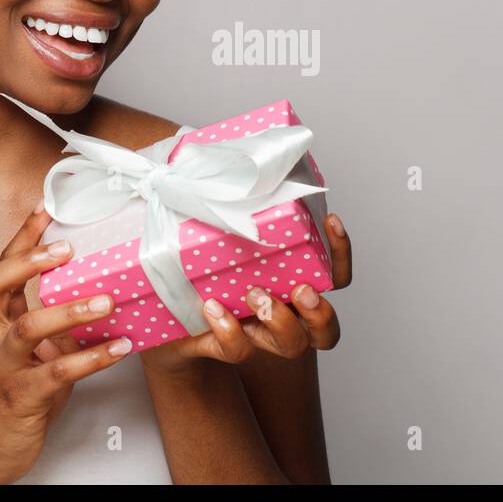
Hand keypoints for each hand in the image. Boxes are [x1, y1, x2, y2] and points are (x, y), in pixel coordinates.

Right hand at [0, 203, 134, 483]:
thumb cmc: (19, 393)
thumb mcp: (38, 351)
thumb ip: (59, 323)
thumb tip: (104, 292)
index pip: (2, 267)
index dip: (22, 236)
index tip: (45, 207)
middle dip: (30, 261)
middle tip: (68, 248)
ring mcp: (5, 366)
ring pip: (29, 328)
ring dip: (70, 310)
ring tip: (107, 301)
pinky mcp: (22, 396)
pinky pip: (58, 372)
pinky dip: (93, 358)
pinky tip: (121, 348)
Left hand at [140, 211, 352, 376]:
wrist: (162, 321)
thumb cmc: (196, 268)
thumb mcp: (215, 234)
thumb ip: (222, 205)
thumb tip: (210, 152)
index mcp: (290, 281)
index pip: (334, 274)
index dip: (340, 250)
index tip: (330, 219)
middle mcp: (284, 314)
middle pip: (326, 329)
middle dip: (320, 310)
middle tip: (299, 289)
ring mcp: (258, 335)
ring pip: (292, 345)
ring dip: (281, 321)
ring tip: (254, 294)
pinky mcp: (226, 345)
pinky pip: (238, 349)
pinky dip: (229, 330)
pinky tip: (211, 306)